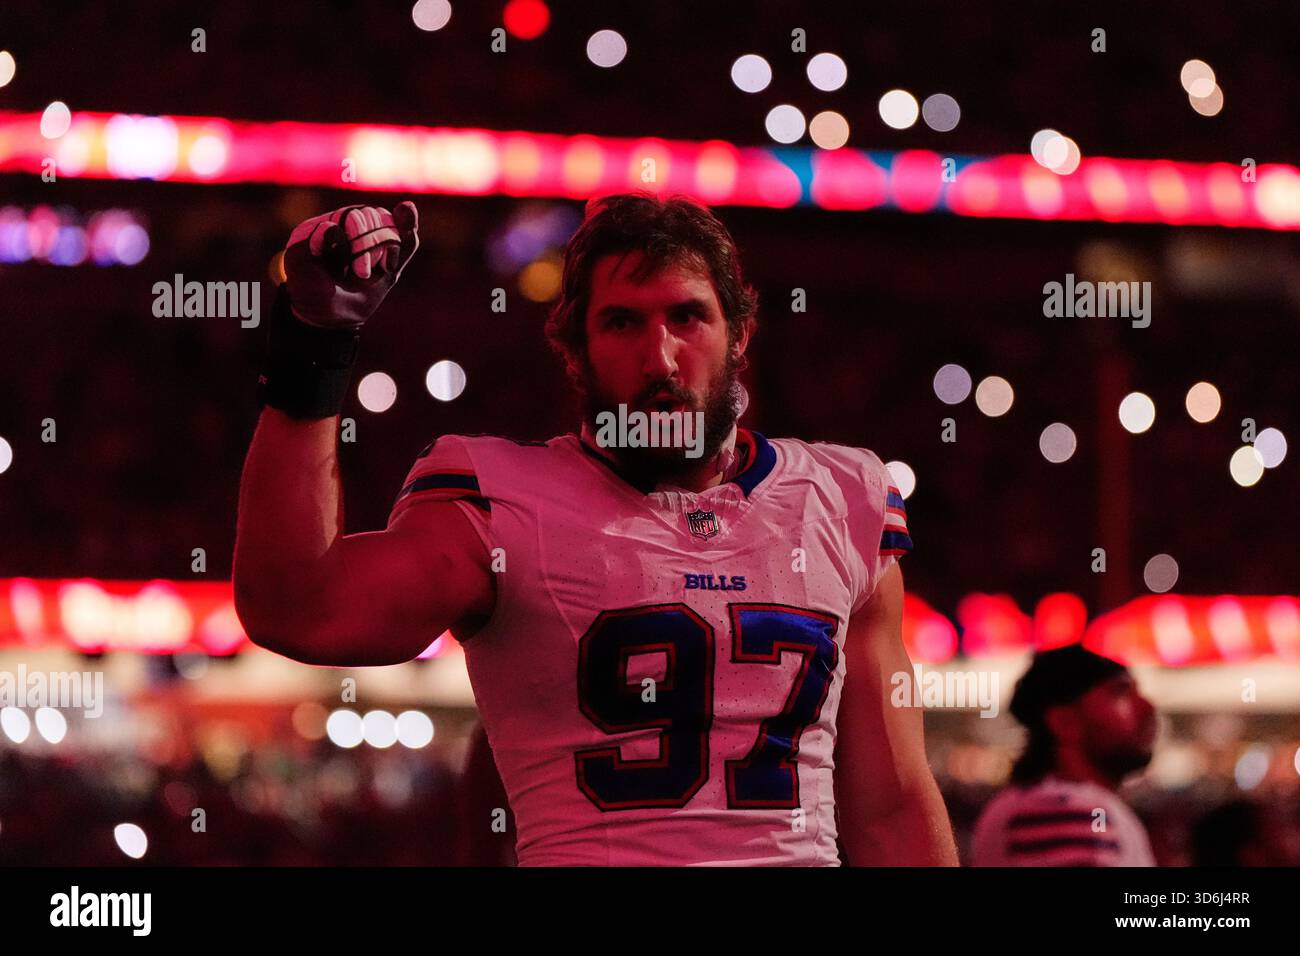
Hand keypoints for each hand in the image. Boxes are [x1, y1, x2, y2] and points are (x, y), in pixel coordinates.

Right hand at [282, 201, 419, 328]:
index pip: (385, 217)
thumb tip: (408, 203)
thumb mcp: (390, 270)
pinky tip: (334, 262)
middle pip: (370, 214)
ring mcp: (324, 225)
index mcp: (366, 227)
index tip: (388, 267)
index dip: (392, 239)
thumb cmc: (360, 293)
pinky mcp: (304, 235)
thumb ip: (405, 241)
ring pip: (352, 217)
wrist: (330, 317)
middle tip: (366, 274)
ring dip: (360, 248)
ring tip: (358, 272)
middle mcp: (344, 221)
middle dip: (375, 247)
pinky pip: (329, 228)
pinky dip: (337, 246)